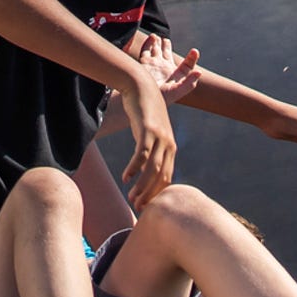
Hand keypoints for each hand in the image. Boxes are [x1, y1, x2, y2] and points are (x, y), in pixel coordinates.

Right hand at [116, 71, 176, 209]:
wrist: (142, 89)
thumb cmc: (144, 114)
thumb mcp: (150, 135)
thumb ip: (150, 152)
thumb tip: (143, 172)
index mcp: (170, 149)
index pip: (166, 178)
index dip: (156, 194)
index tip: (146, 206)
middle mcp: (168, 145)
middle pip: (161, 177)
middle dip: (150, 195)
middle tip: (138, 207)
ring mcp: (160, 138)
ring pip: (152, 169)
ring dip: (142, 186)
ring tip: (132, 197)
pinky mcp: (148, 131)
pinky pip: (142, 154)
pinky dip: (134, 168)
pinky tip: (125, 177)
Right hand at [133, 33, 203, 104]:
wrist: (144, 99)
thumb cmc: (163, 98)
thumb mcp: (178, 91)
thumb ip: (190, 82)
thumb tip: (199, 72)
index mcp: (177, 75)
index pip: (186, 65)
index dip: (191, 58)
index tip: (194, 51)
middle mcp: (165, 68)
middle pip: (167, 54)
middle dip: (166, 46)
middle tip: (166, 40)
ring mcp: (155, 65)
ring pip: (156, 51)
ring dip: (157, 43)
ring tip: (157, 37)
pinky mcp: (144, 63)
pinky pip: (146, 50)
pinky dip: (148, 43)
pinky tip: (152, 37)